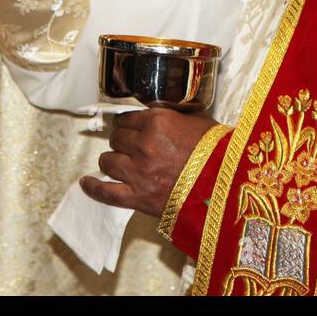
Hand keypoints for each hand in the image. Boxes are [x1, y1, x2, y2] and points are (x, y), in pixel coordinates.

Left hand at [80, 109, 220, 217]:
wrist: (230, 188)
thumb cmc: (220, 153)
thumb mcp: (198, 123)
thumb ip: (173, 118)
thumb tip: (160, 118)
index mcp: (157, 122)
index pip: (127, 118)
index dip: (128, 123)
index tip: (129, 127)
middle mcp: (143, 144)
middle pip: (116, 137)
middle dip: (121, 140)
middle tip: (128, 145)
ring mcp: (139, 172)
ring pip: (107, 160)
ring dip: (112, 160)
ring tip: (118, 162)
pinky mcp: (139, 197)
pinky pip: (106, 192)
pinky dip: (93, 187)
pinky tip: (86, 183)